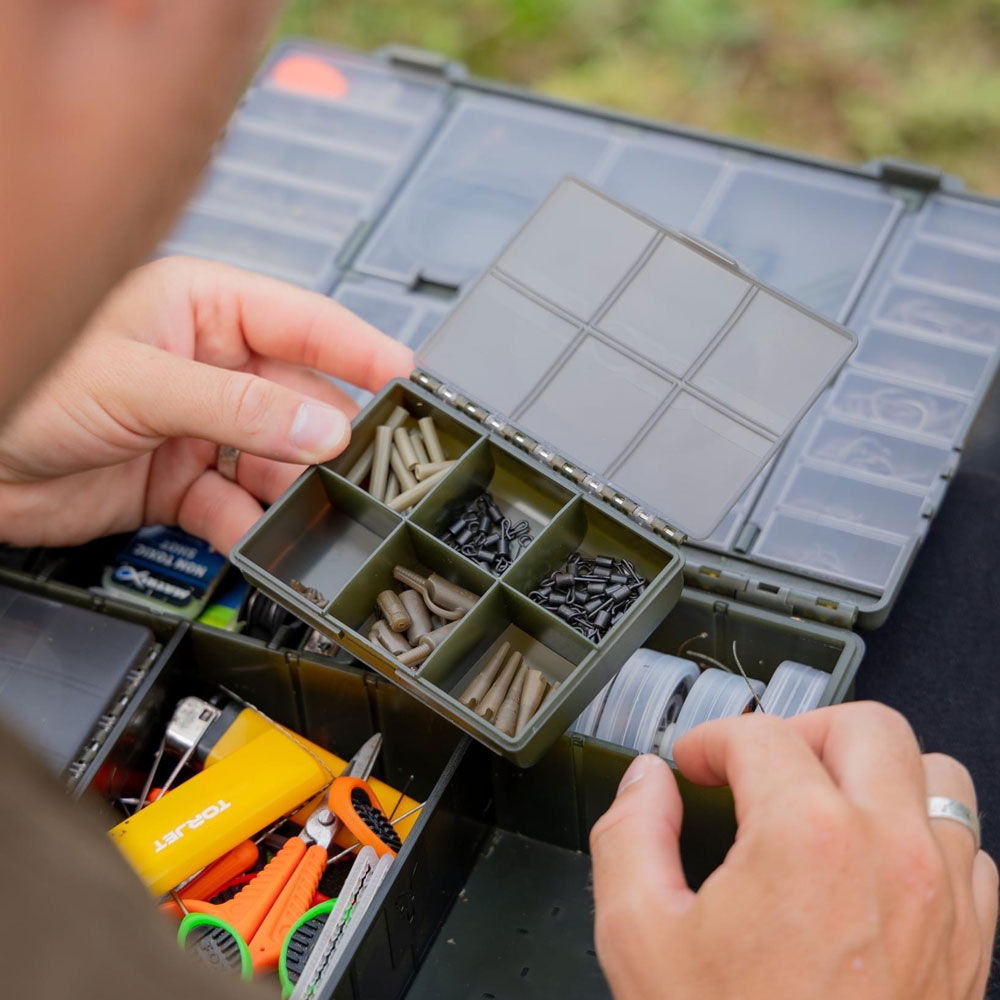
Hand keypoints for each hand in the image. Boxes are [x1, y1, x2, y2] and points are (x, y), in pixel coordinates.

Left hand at [0, 257, 411, 551]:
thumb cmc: (26, 379)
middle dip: (334, 439)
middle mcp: (209, 367)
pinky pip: (237, 507)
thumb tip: (321, 426)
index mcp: (203, 310)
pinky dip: (253, 529)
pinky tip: (262, 538)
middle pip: (301, 402)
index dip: (362, 350)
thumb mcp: (141, 383)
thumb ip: (239, 408)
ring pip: (276, 462)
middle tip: (375, 470)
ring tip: (320, 513)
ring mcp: (198, 428)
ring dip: (296, 491)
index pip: (305, 322)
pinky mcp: (180, 484)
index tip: (411, 379)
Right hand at [591, 703, 997, 999]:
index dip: (711, 739)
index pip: (760, 734)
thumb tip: (646, 782)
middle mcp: (891, 851)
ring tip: (823, 801)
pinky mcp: (974, 942)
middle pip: (865, 725)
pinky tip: (873, 862)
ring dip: (873, 771)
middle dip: (800, 731)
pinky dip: (921, 832)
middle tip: (758, 768)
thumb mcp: (639, 936)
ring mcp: (946, 896)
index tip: (695, 763)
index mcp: (806, 837)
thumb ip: (629, 833)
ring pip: (933, 773)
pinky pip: (967, 845)